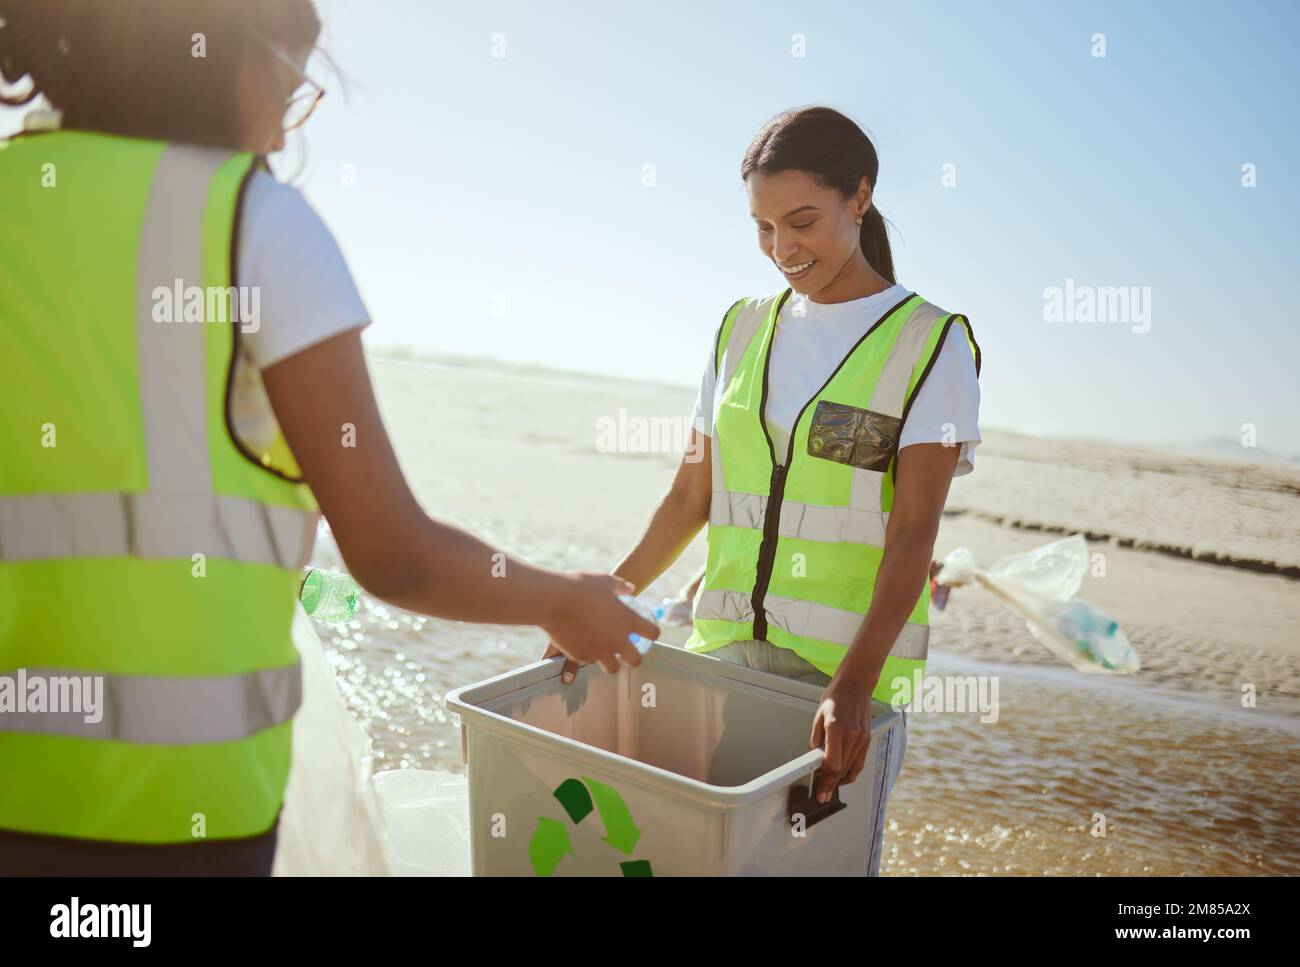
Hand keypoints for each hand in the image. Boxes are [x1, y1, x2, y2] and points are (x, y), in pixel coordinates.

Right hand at [539, 572, 657, 679]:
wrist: (553, 600)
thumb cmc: (580, 587)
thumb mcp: (604, 581)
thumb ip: (620, 586)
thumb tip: (630, 588)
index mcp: (627, 620)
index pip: (651, 633)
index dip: (652, 633)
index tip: (649, 633)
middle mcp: (617, 640)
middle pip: (635, 660)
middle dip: (634, 658)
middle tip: (629, 654)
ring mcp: (599, 651)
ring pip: (612, 668)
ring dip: (612, 662)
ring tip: (606, 654)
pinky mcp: (581, 656)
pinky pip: (590, 661)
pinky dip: (590, 656)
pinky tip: (584, 647)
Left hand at [808, 672, 875, 802]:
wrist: (856, 684)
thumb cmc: (836, 696)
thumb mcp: (818, 715)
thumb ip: (817, 738)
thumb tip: (815, 756)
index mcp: (836, 728)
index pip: (832, 764)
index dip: (825, 781)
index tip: (819, 789)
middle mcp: (851, 735)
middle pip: (842, 770)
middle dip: (831, 786)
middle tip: (822, 795)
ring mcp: (861, 738)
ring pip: (851, 769)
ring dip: (840, 781)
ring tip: (830, 787)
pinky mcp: (867, 739)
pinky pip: (859, 762)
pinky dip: (851, 772)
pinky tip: (843, 777)